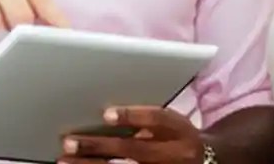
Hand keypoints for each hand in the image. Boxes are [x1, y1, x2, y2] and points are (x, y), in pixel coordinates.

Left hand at [59, 106, 203, 163]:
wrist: (207, 161)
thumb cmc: (179, 136)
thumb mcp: (171, 121)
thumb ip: (145, 117)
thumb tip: (106, 113)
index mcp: (177, 129)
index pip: (156, 119)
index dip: (132, 116)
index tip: (106, 114)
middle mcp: (172, 153)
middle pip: (134, 150)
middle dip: (100, 147)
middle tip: (69, 142)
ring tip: (66, 161)